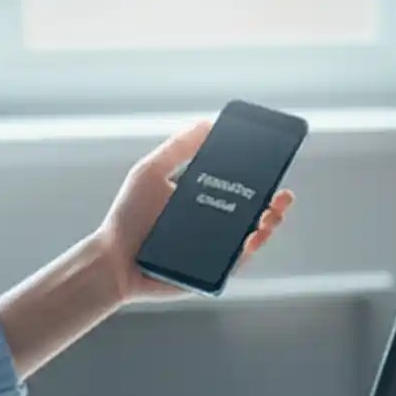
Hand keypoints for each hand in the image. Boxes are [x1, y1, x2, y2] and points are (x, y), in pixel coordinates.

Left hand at [97, 121, 295, 303]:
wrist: (112, 260)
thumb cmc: (128, 217)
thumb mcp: (151, 172)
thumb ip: (178, 148)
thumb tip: (208, 122)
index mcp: (201, 199)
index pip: (238, 187)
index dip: (260, 178)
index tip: (274, 165)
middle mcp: (212, 224)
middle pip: (253, 213)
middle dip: (274, 204)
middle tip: (283, 196)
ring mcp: (212, 250)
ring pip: (251, 238)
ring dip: (268, 226)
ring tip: (272, 216)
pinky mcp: (209, 273)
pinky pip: (236, 262)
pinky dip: (249, 251)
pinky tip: (252, 239)